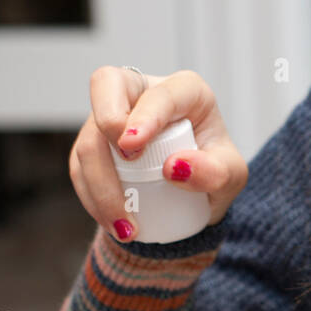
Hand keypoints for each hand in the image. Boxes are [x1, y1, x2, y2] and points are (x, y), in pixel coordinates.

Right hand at [70, 67, 248, 241]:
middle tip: (128, 162)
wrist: (194, 196)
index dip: (144, 116)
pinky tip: (114, 222)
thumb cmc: (214, 171)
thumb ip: (215, 173)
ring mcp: (112, 116)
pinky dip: (92, 197)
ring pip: (89, 137)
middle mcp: (143, 94)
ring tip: (126, 225)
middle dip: (107, 123)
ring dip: (101, 184)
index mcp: (185, 91)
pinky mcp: (94, 143)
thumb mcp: (231, 177)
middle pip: (106, 85)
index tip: (133, 147)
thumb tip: (174, 167)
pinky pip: (79, 166)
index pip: (160, 93)